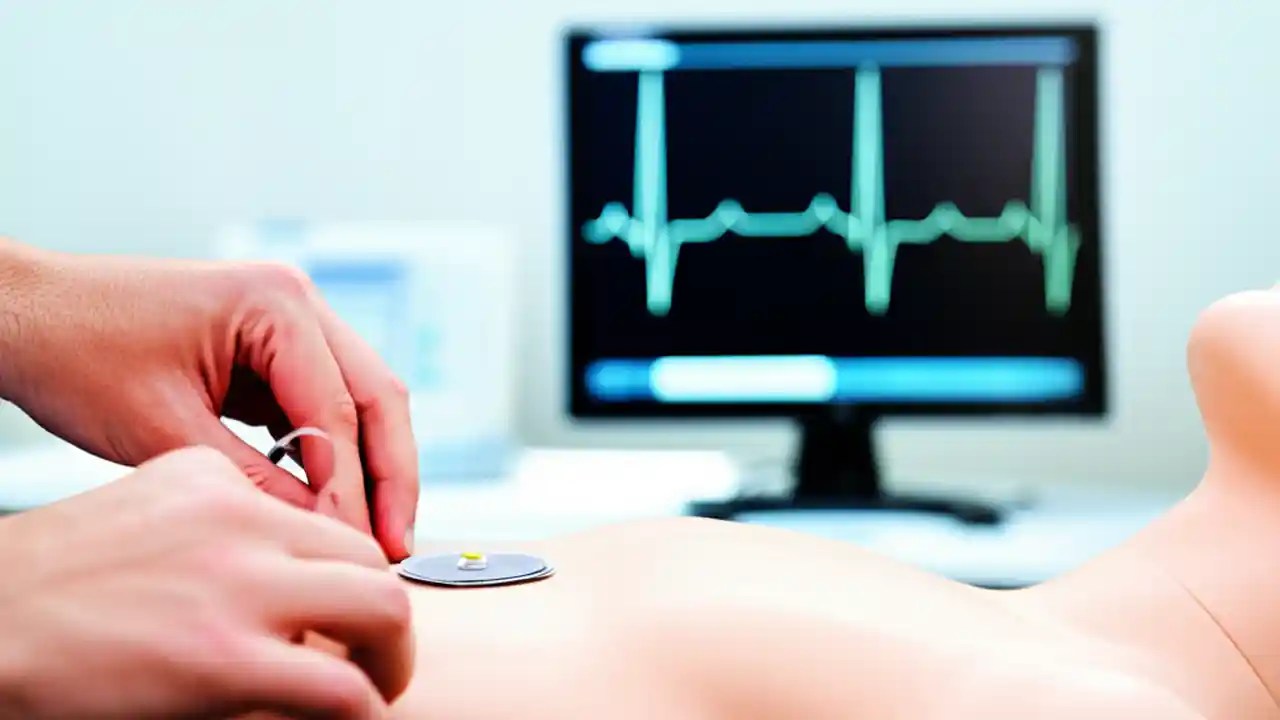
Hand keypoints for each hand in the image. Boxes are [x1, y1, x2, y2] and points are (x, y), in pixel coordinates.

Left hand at [0, 240, 417, 558]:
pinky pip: (325, 405)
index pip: (341, 409)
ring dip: (371, 466)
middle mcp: (296, 302)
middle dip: (391, 476)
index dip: (355, 488)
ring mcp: (289, 322)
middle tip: (398, 543)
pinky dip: (335, 455)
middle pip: (377, 397)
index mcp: (276, 303)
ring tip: (377, 533)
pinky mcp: (272, 349)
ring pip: (362, 401)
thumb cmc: (77, 351)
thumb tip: (318, 531)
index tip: (358, 550)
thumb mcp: (163, 430)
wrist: (27, 315)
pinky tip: (334, 502)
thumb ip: (252, 482)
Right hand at [0, 447, 413, 718]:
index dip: (348, 574)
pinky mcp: (227, 659)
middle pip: (368, 556)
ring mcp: (239, 586)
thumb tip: (280, 566)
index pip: (322, 518)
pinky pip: (341, 688)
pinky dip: (363, 709)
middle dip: (386, 612)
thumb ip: (219, 524)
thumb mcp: (143, 513)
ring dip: (391, 656)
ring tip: (375, 689)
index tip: (345, 613)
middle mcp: (241, 520)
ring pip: (383, 607)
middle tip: (377, 653)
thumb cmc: (50, 585)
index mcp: (216, 482)